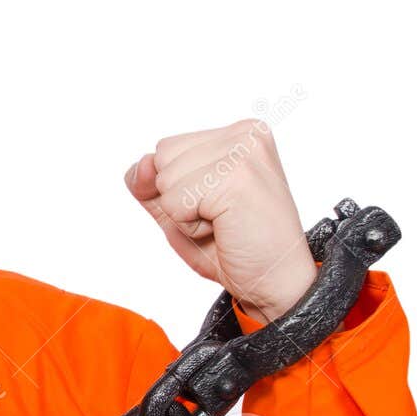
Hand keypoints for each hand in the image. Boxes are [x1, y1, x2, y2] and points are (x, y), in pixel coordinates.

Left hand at [124, 119, 315, 323]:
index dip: (177, 187)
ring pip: (165, 179)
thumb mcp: (178, 209)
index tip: (218, 205)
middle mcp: (245, 133)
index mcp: (238, 133)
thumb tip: (141, 164)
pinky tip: (225, 229)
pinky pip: (174, 201)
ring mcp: (243, 152)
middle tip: (221, 217)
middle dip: (178, 197)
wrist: (275, 282)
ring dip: (185, 214)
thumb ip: (150, 184)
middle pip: (162, 157)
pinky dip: (190, 226)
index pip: (166, 148)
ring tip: (224, 222)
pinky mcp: (237, 177)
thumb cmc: (233, 246)